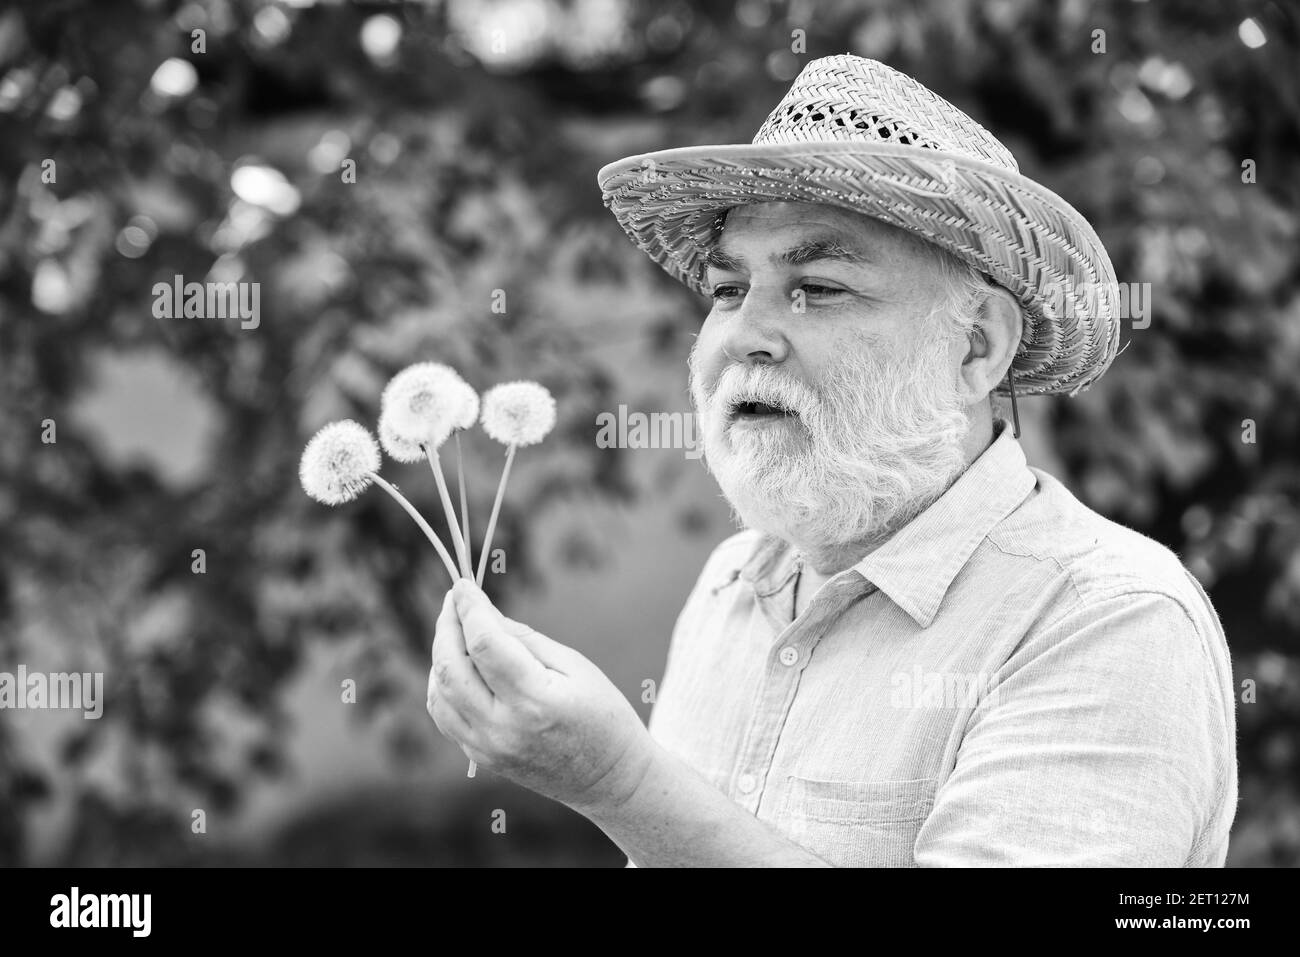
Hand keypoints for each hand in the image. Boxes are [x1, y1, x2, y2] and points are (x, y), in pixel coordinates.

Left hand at [426, 579, 653, 813]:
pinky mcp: (481, 758)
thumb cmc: (603, 715)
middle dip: (447, 625)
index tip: (463, 585)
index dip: (469, 608)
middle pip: (449, 667)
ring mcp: (487, 748)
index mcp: (535, 701)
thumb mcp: (574, 666)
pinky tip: (458, 665)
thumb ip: (524, 640)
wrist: (610, 780)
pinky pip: (444, 715)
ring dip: (440, 654)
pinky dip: (441, 684)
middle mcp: (503, 728)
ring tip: (457, 630)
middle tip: (454, 601)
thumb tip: (484, 614)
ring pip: (438, 692)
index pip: (484, 644)